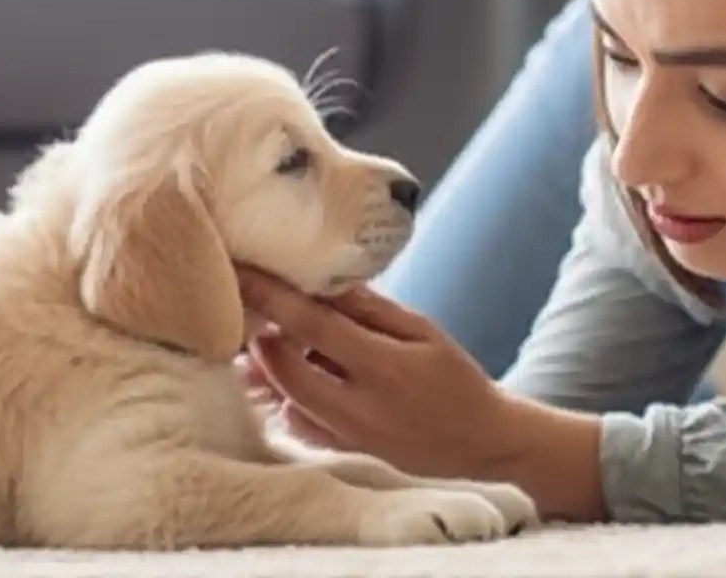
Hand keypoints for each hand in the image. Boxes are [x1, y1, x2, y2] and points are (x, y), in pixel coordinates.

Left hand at [235, 267, 518, 479]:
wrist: (483, 439)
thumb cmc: (457, 378)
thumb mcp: (424, 331)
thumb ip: (373, 309)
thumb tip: (327, 282)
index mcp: (383, 365)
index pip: (313, 325)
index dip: (272, 297)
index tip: (242, 274)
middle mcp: (360, 405)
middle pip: (286, 370)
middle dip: (262, 339)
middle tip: (255, 313)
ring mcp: (350, 434)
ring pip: (288, 401)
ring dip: (270, 371)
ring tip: (267, 342)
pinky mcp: (348, 452)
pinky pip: (301, 427)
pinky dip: (288, 400)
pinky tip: (293, 380)